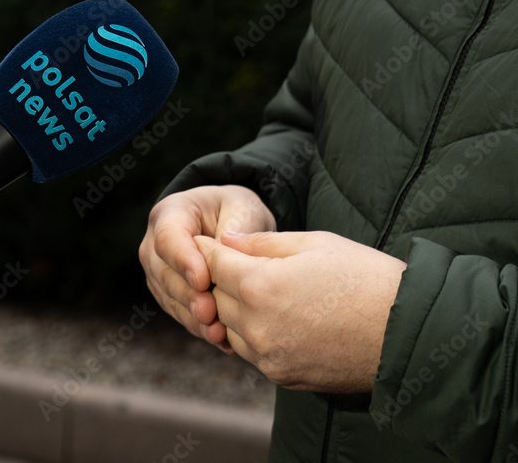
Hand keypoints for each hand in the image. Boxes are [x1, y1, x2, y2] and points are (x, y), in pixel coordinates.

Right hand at [138, 185, 275, 349]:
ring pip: (170, 298)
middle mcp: (154, 245)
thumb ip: (237, 226)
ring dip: (193, 318)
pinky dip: (200, 328)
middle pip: (164, 274)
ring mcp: (157, 273)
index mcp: (169, 214)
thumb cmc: (235, 211)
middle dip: (188, 296)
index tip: (203, 280)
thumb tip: (226, 250)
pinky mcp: (168, 296)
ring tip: (218, 333)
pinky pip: (180, 314)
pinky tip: (223, 340)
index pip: (168, 238)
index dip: (183, 260)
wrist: (227, 225)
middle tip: (210, 313)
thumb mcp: (243, 207)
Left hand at [195, 230, 405, 392]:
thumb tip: (225, 239)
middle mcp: (256, 325)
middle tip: (228, 264)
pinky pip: (250, 352)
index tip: (208, 242)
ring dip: (233, 309)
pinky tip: (273, 319)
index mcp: (260, 285)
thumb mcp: (315, 244)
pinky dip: (252, 335)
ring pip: (228, 327)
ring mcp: (268, 355)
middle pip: (214, 297)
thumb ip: (262, 243)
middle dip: (218, 279)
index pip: (212, 264)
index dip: (208, 249)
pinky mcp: (282, 376)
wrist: (409, 333)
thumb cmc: (367, 278)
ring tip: (255, 292)